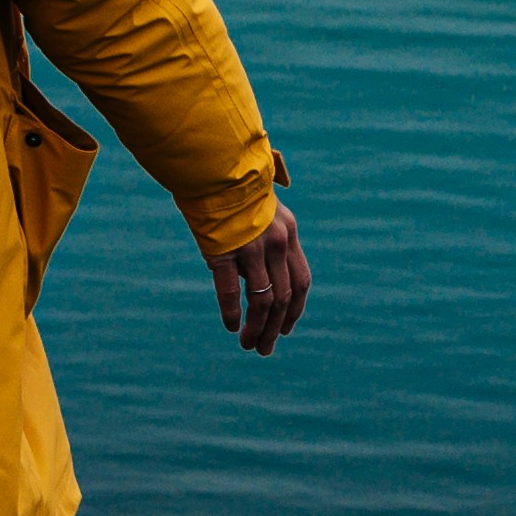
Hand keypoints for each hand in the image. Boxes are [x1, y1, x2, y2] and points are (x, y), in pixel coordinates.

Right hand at [213, 200, 308, 355]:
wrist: (213, 165)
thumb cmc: (234, 192)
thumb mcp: (265, 213)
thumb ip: (269, 243)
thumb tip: (259, 280)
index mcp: (289, 233)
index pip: (301, 282)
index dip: (296, 310)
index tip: (285, 329)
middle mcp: (277, 242)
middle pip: (284, 297)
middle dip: (275, 328)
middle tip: (263, 349)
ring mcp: (252, 247)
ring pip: (263, 301)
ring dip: (257, 328)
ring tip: (249, 345)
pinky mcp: (225, 250)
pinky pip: (232, 291)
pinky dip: (233, 313)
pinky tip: (231, 326)